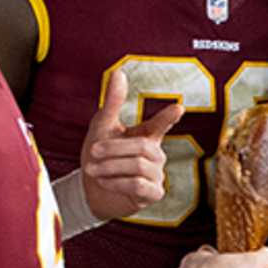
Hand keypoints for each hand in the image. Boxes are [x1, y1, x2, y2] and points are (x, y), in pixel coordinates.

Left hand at [80, 70, 184, 219]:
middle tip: (92, 151)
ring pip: (139, 166)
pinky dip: (117, 182)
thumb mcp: (102, 127)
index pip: (161, 125)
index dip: (168, 117)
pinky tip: (103, 181)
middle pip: (143, 147)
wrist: (88, 190)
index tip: (179, 107)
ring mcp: (157, 175)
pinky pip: (139, 186)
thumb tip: (119, 72)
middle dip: (114, 149)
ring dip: (111, 167)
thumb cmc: (98, 156)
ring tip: (93, 169)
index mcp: (147, 136)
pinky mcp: (153, 195)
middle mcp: (156, 155)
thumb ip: (113, 102)